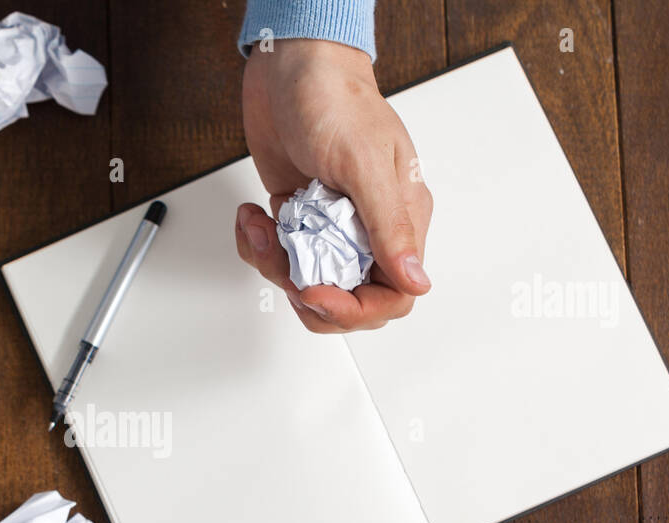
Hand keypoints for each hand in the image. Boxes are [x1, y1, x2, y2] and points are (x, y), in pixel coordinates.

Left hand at [236, 38, 432, 332]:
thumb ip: (389, 227)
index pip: (393, 295)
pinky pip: (279, 258)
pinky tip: (254, 215)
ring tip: (262, 228)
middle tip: (285, 269)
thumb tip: (415, 281)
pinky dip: (258, 246)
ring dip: (275, 267)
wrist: (288, 68)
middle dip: (310, 296)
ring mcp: (329, 226)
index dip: (355, 309)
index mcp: (400, 218)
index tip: (316, 292)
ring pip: (308, 283)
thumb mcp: (365, 164)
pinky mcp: (296, 219)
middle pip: (349, 299)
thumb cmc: (335, 100)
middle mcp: (367, 228)